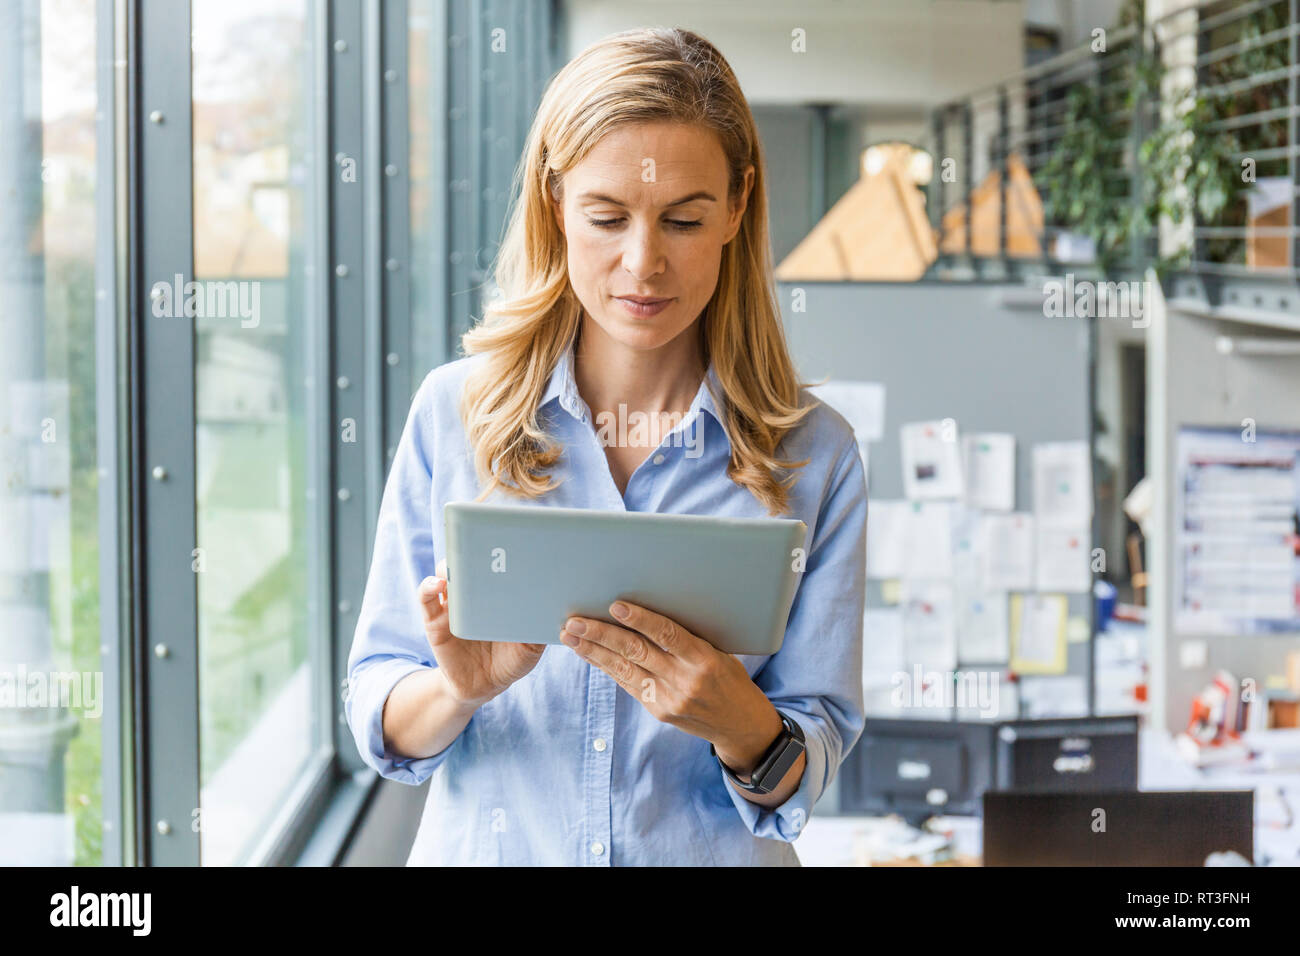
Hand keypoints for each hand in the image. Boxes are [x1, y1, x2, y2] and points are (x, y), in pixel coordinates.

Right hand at [419, 558, 545, 711]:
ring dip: (448, 565)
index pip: (496, 564)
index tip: (508, 539)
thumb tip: (551, 609)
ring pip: (444, 573)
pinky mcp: (435, 621)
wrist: (483, 686)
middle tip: (482, 546)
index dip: (500, 550)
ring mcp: (453, 605)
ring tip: (457, 565)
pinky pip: (426, 598)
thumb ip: (537, 629)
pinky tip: (437, 585)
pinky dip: (427, 587)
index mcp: (498, 594)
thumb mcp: (530, 646)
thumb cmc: (510, 661)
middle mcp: (474, 594)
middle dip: (472, 549)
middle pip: (468, 561)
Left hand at [560, 601, 783, 775]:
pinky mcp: (659, 712)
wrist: (741, 726)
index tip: (615, 606)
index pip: (667, 635)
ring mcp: (669, 699)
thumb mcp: (720, 654)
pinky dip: (607, 667)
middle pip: (636, 652)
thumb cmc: (731, 680)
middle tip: (575, 621)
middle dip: (601, 635)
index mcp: (704, 660)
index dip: (640, 619)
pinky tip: (590, 654)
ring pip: (624, 669)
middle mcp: (684, 681)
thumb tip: (649, 614)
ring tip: (571, 636)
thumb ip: (688, 639)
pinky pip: (628, 684)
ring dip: (594, 652)